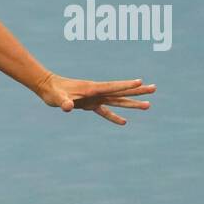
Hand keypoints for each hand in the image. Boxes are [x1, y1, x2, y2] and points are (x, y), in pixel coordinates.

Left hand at [34, 72, 155, 125]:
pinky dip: (114, 117)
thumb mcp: (57, 98)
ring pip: (117, 100)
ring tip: (149, 105)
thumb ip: (63, 102)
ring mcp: (95, 98)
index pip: (113, 87)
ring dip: (132, 103)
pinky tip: (124, 122)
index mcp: (92, 89)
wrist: (48, 87)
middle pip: (121, 92)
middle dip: (138, 92)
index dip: (126, 85)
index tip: (141, 82)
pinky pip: (105, 111)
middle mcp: (97, 92)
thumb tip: (67, 107)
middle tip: (155, 89)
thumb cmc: (53, 91)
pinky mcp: (90, 104)